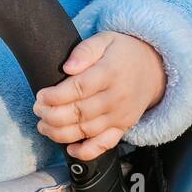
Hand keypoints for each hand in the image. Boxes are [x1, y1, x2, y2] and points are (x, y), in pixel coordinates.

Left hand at [32, 31, 166, 160]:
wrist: (154, 69)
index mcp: (110, 73)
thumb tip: (67, 67)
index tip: (40, 96)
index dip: (56, 95)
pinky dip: (87, 152)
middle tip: (37, 110)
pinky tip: (70, 149)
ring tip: (43, 126)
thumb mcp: (105, 39)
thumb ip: (84, 51)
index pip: (79, 88)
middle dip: (53, 115)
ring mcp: (120, 115)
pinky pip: (105, 145)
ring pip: (87, 131)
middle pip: (80, 112)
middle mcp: (117, 97)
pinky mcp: (123, 128)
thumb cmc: (123, 52)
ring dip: (61, 133)